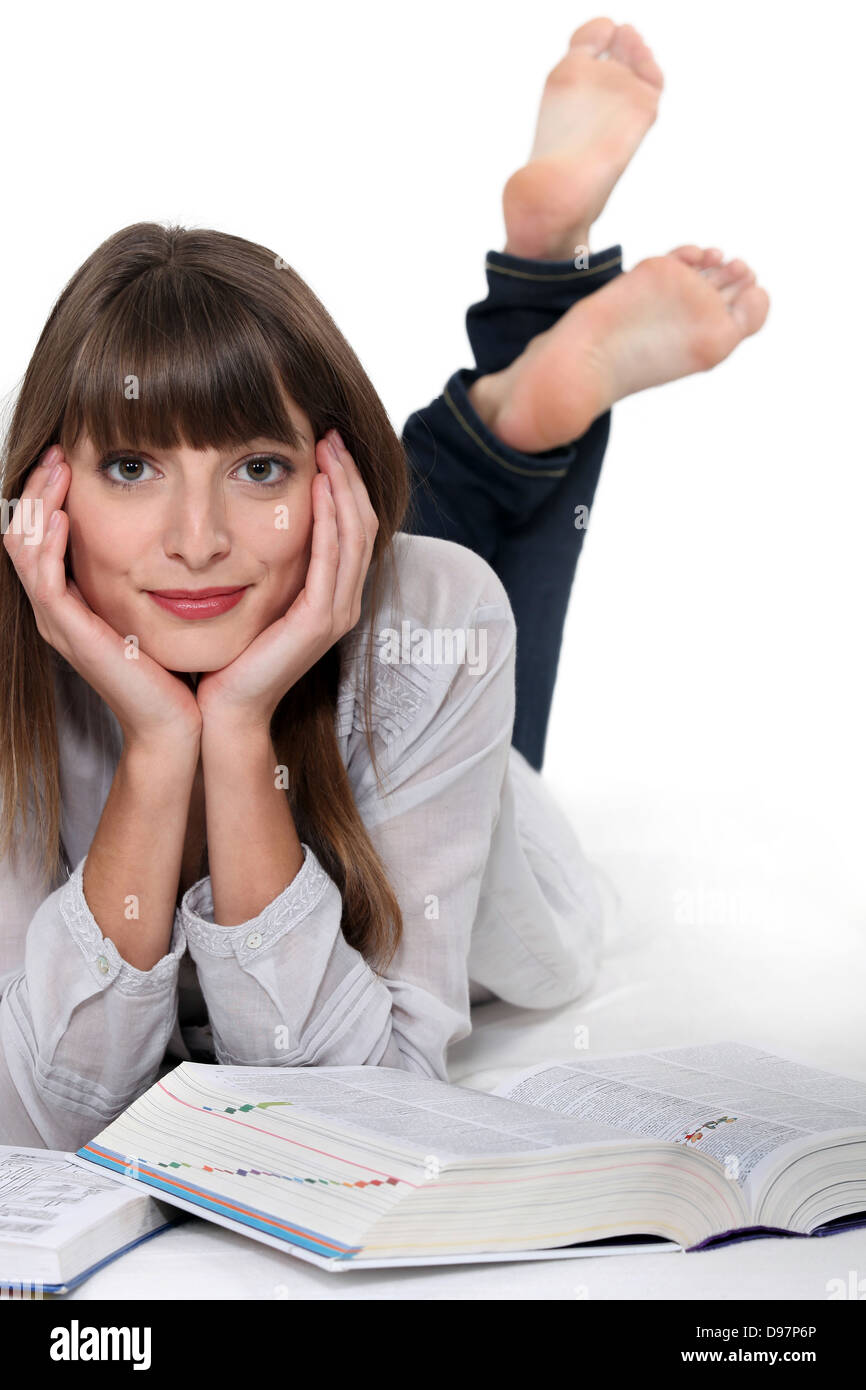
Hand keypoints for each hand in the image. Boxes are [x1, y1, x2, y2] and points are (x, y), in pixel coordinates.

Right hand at [3, 446, 202, 753]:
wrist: (175, 723)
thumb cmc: (172, 670)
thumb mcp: (153, 610)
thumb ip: (145, 576)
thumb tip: (163, 537)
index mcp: (71, 602)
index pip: (41, 536)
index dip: (48, 494)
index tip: (70, 457)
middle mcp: (55, 610)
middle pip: (23, 534)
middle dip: (37, 488)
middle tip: (58, 450)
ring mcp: (57, 623)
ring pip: (25, 550)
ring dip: (39, 503)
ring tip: (57, 468)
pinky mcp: (70, 635)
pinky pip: (44, 581)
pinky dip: (50, 545)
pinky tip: (65, 515)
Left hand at [195, 429, 378, 727]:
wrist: (225, 707)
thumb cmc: (233, 654)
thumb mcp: (256, 596)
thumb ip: (270, 563)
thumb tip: (259, 517)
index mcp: (333, 596)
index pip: (353, 527)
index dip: (344, 483)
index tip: (324, 443)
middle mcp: (343, 602)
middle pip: (363, 523)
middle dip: (348, 474)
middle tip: (330, 432)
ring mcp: (337, 612)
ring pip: (355, 535)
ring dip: (343, 487)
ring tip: (327, 448)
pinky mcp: (320, 622)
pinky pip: (333, 560)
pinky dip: (331, 520)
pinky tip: (320, 488)